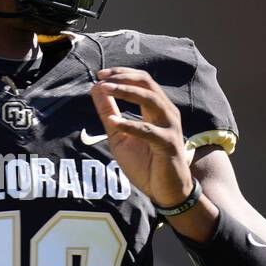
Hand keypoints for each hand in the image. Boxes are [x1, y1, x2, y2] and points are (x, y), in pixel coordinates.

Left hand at [90, 68, 192, 205]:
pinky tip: (113, 122)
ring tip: (104, 89)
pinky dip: (129, 125)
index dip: (122, 74)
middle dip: (123, 78)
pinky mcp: (168, 144)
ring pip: (150, 100)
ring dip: (125, 92)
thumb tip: (96, 89)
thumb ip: (109, 112)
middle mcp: (166, 113)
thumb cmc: (146, 164)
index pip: (142, 80)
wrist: (166, 192)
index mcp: (157, 108)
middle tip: (102, 78)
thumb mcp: (120, 136)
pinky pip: (148, 131)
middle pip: (147, 83)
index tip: (100, 74)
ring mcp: (169, 127)